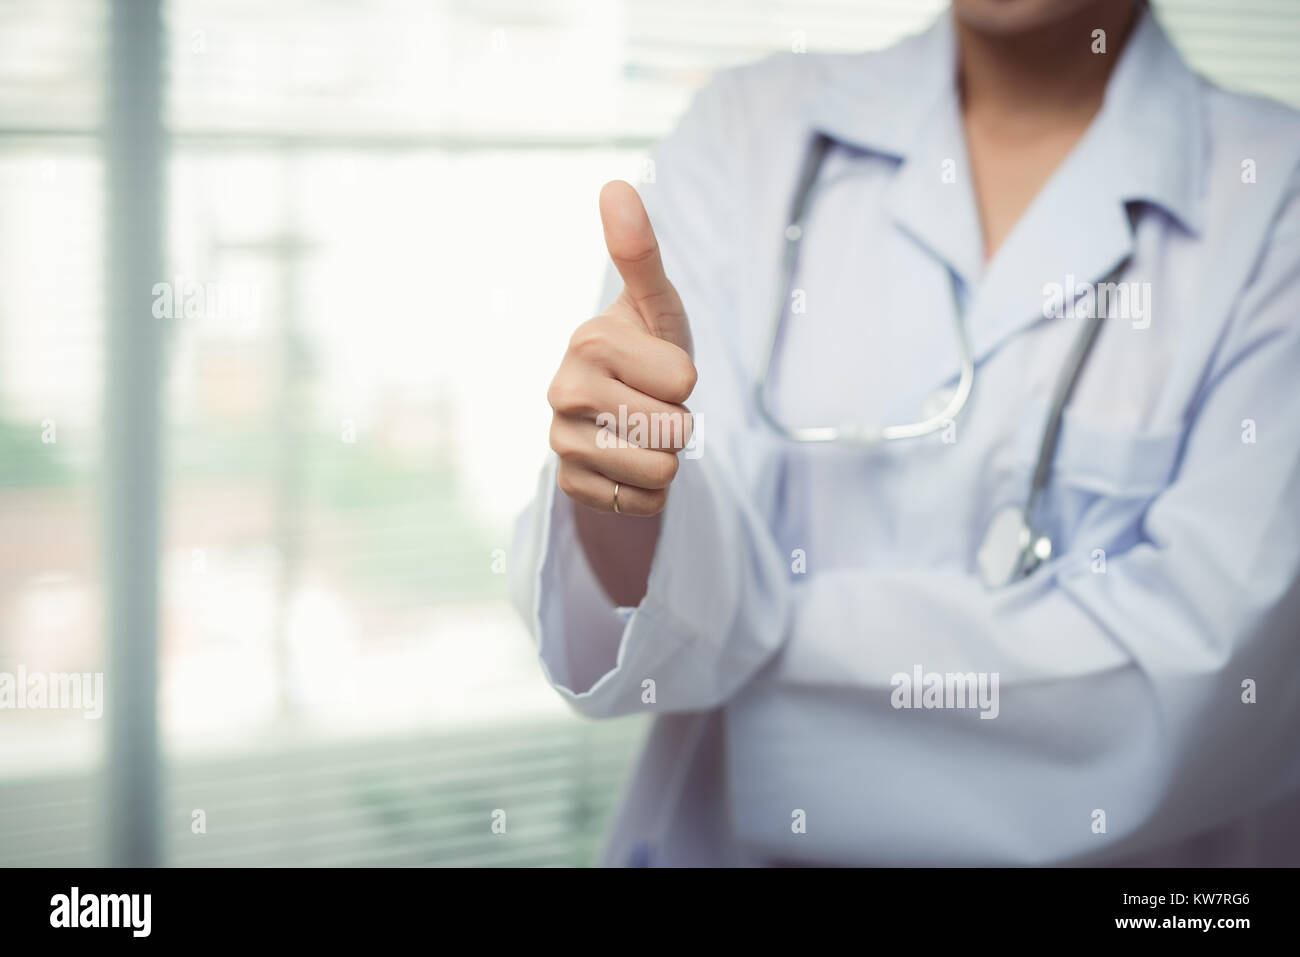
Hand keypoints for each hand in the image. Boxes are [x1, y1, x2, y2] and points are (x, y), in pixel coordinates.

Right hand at [546, 180, 697, 516]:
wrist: (622, 411)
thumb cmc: (647, 348)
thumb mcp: (655, 303)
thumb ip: (640, 251)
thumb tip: (615, 185)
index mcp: (587, 342)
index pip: (683, 379)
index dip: (686, 378)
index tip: (659, 367)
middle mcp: (563, 392)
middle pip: (674, 430)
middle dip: (680, 422)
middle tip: (654, 402)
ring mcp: (561, 443)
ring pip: (660, 472)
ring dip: (668, 458)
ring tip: (644, 432)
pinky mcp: (569, 487)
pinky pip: (641, 504)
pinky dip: (649, 491)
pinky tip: (631, 464)